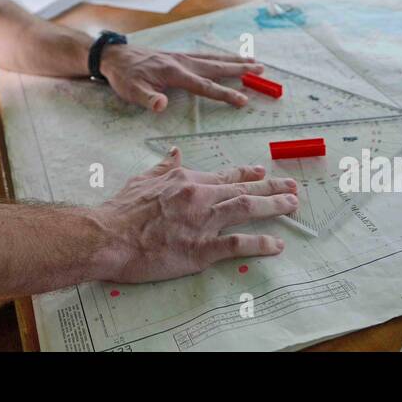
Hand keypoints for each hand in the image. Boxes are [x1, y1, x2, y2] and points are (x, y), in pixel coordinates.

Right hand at [91, 148, 298, 283]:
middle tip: (292, 187)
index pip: (224, 175)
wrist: (108, 235)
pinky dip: (260, 244)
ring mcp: (202, 221)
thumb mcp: (142, 180)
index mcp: (186, 180)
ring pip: (246, 208)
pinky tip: (277, 245)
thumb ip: (163, 167)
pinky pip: (237, 244)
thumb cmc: (121, 210)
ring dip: (273, 206)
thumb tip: (174, 152)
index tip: (263, 172)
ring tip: (292, 205)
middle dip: (271, 187)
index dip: (247, 174)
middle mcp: (199, 196)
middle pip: (243, 189)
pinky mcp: (201, 248)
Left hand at [99, 44, 261, 111]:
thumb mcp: (131, 91)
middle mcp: (182, 62)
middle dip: (240, 69)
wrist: (115, 56)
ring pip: (213, 58)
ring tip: (253, 61)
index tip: (243, 100)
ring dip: (234, 60)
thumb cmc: (124, 76)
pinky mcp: (178, 56)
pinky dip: (219, 56)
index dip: (225, 94)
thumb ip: (147, 98)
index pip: (204, 86)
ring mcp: (181, 56)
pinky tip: (226, 58)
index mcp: (174, 72)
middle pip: (216, 66)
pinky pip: (205, 55)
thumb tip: (161, 105)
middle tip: (262, 70)